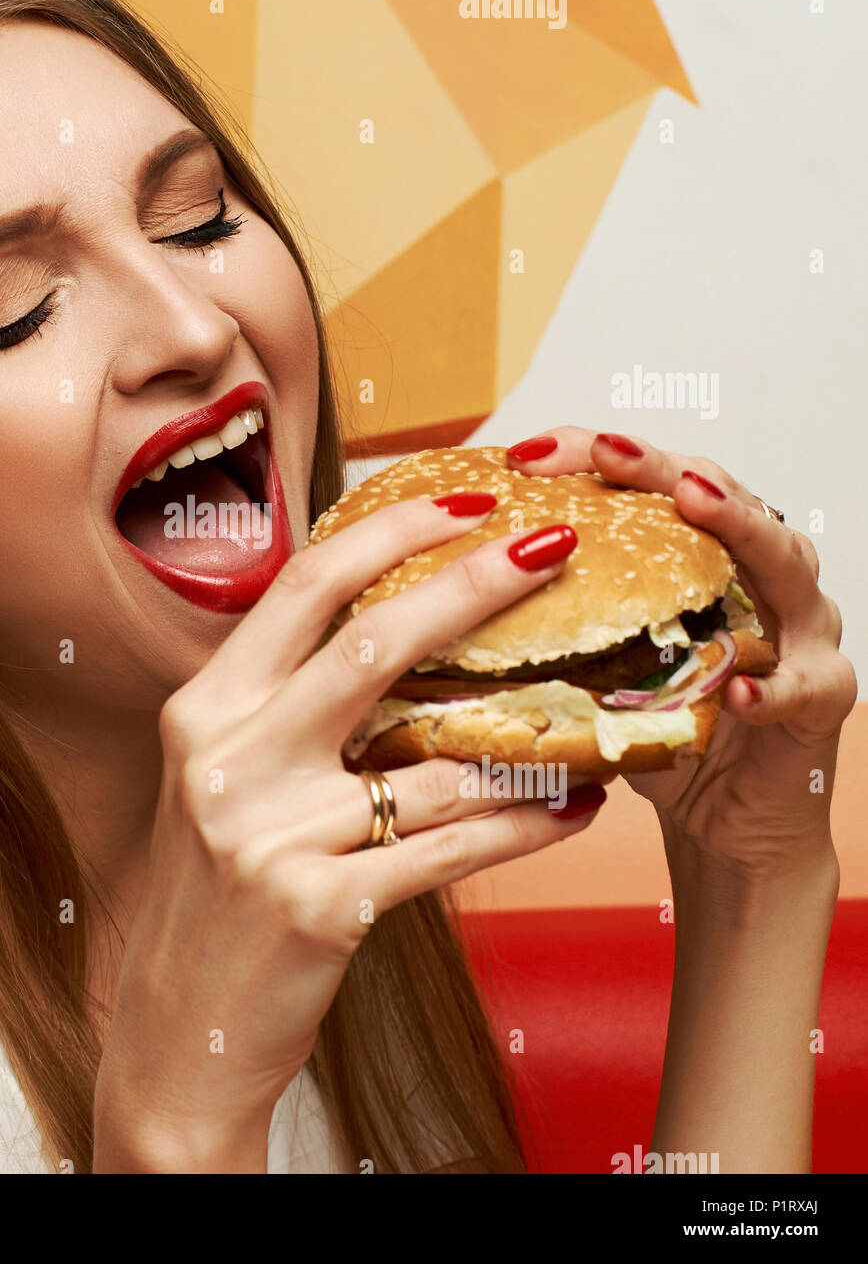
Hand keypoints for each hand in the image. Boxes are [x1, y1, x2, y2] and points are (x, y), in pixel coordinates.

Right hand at [93, 495, 603, 1169]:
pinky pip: (449, 848)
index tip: (461, 498)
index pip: (302, 588)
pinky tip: (573, 805)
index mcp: (202, 709)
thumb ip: (285, 707)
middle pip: (368, 640)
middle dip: (472, 581)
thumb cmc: (214, 895)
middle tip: (549, 546)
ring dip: (532, 731)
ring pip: (432, 758)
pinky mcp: (318, 906)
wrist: (179, 1035)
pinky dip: (523, 824)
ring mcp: (267, 833)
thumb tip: (397, 629)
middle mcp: (226, 758)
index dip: (387, 532)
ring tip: (596, 708)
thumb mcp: (223, 780)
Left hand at [507, 429, 854, 881]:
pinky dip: (771, 684)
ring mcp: (799, 631)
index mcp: (698, 555)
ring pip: (785, 560)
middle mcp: (756, 575)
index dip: (591, 456)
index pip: (648, 482)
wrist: (722, 819)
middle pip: (717, 496)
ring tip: (693, 505)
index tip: (525, 452)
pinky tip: (736, 686)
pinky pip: (803, 683)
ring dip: (739, 527)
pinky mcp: (821, 699)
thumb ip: (552, 619)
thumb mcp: (592, 664)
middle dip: (658, 467)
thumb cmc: (658, 730)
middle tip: (606, 449)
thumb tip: (446, 590)